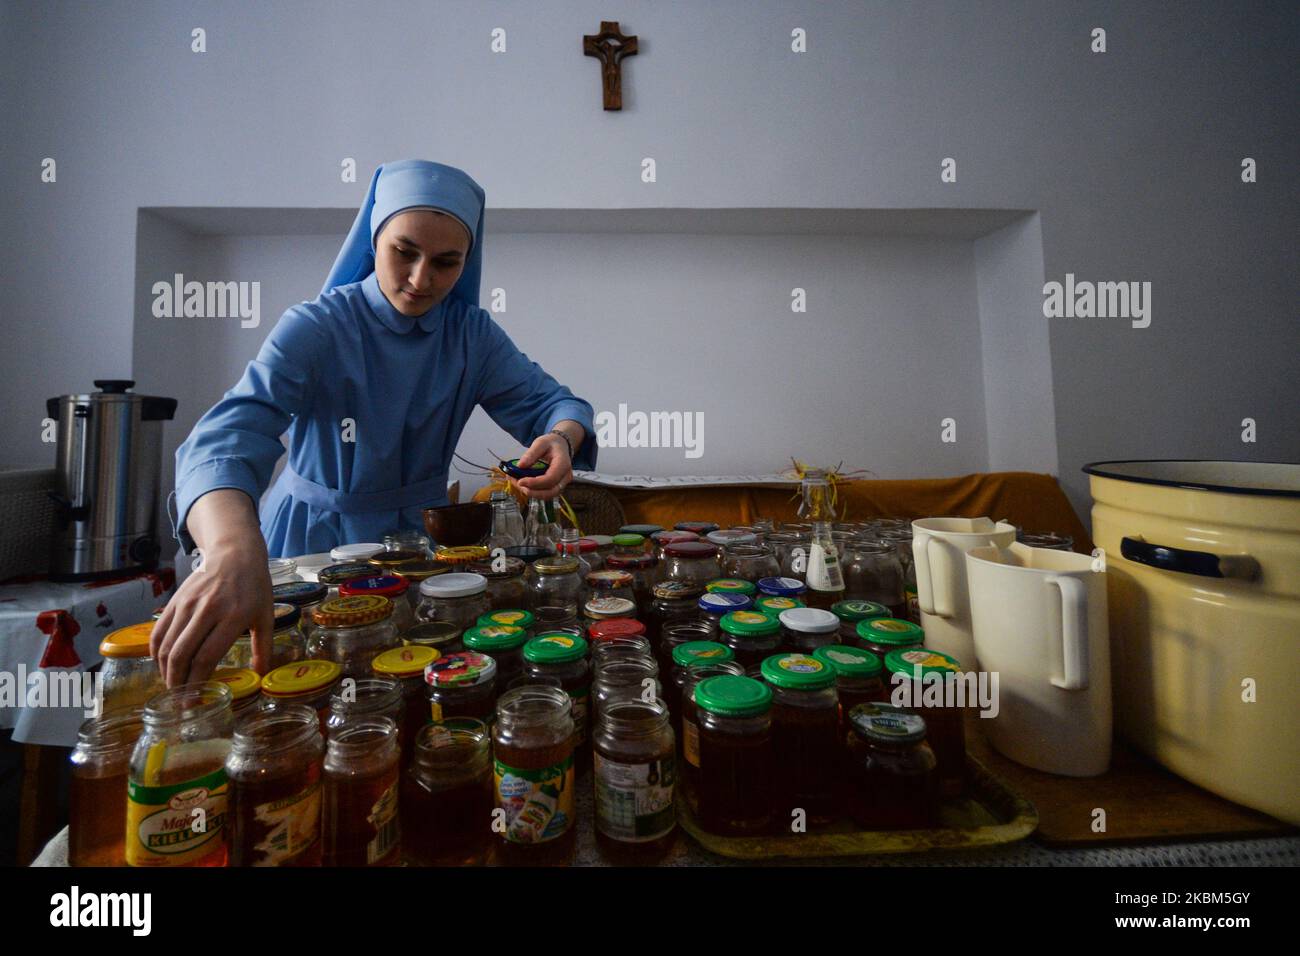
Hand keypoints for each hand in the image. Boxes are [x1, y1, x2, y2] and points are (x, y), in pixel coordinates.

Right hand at [151, 490, 274, 685]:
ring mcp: (187, 604)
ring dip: (165, 671)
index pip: (206, 656)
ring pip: (166, 645)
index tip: (194, 701)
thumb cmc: (255, 587)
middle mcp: (207, 610)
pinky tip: (162, 665)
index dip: (196, 682)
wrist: (235, 553)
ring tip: (173, 686)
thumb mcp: (266, 617)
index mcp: (233, 616)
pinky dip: (156, 653)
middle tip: (179, 700)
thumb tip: (261, 677)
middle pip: (181, 654)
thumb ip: (264, 648)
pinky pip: (159, 631)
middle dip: (177, 682)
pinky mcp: (175, 600)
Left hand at [514, 431, 572, 499]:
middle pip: (551, 491)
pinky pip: (546, 493)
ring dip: (532, 493)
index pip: (550, 479)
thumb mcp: (541, 443)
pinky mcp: (556, 487)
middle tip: (518, 485)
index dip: (535, 483)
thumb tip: (520, 465)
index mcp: (563, 464)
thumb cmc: (552, 444)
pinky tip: (524, 485)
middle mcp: (565, 476)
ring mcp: (562, 483)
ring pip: (548, 495)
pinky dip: (534, 492)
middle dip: (533, 492)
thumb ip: (531, 453)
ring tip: (518, 484)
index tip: (520, 481)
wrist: (560, 446)